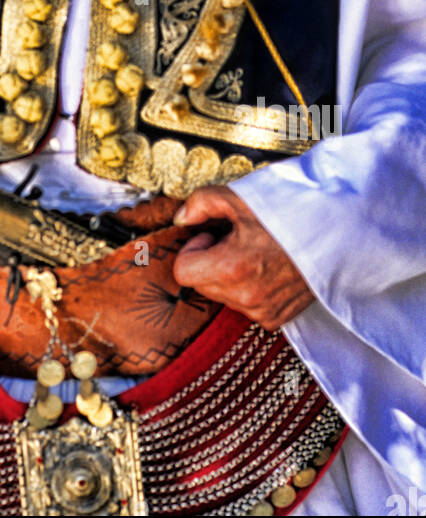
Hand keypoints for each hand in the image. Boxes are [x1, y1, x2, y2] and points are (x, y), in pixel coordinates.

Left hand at [171, 186, 313, 330]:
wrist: (336, 234)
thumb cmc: (289, 213)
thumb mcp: (240, 197)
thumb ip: (201, 203)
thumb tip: (181, 218)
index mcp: (230, 268)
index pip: (182, 272)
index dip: (193, 249)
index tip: (213, 236)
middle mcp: (245, 297)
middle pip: (201, 284)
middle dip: (209, 262)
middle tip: (236, 241)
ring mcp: (262, 312)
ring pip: (223, 296)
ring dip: (229, 277)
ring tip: (256, 253)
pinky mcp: (276, 319)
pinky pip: (246, 306)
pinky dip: (249, 289)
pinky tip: (268, 269)